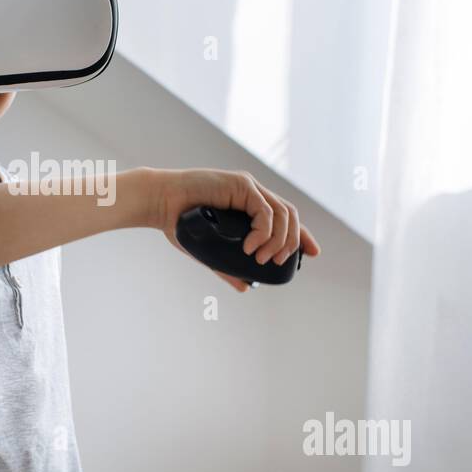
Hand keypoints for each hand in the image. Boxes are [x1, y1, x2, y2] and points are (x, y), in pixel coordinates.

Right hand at [141, 168, 321, 291]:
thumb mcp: (210, 251)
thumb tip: (246, 287)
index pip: (285, 218)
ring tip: (261, 258)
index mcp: (249, 205)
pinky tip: (251, 247)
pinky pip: (264, 210)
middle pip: (291, 216)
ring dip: (278, 240)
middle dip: (292, 242)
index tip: (313, 254)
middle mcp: (253, 194)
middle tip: (278, 262)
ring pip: (283, 214)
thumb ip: (228, 266)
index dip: (302, 235)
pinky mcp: (240, 185)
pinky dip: (264, 231)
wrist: (159, 203)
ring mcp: (248, 188)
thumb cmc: (179, 224)